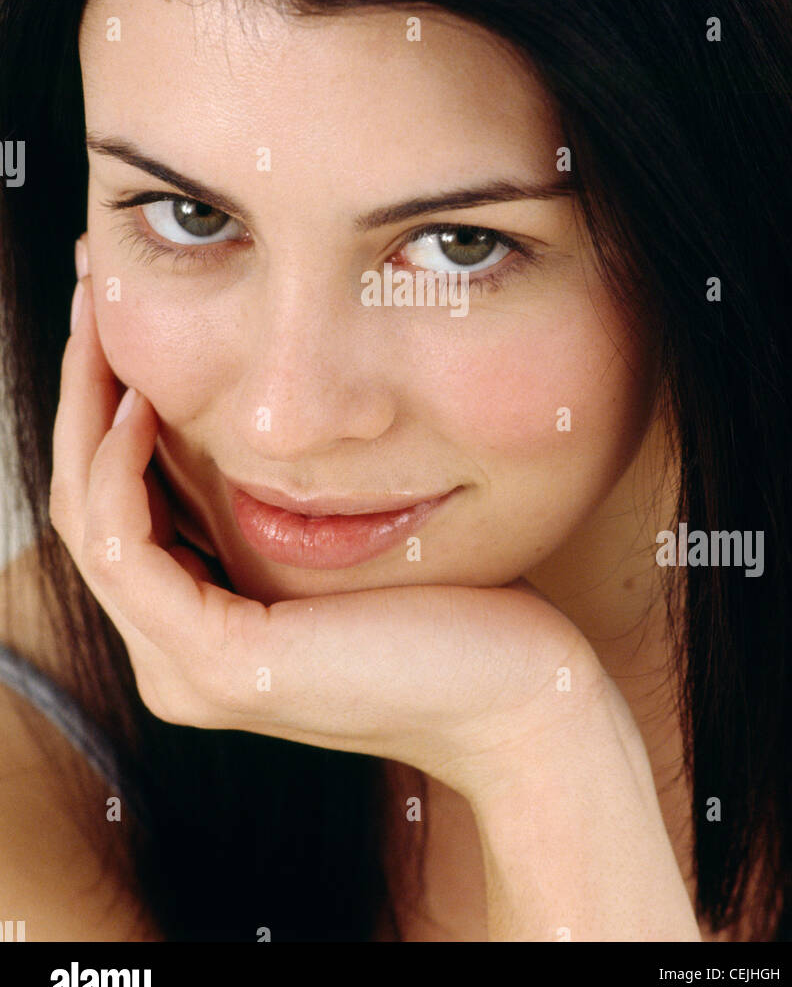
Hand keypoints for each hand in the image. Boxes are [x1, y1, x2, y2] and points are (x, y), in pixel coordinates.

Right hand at [51, 265, 624, 804]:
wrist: (516, 695)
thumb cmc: (456, 608)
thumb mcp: (345, 533)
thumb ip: (283, 494)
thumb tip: (253, 401)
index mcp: (201, 632)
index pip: (116, 511)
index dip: (101, 408)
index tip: (109, 315)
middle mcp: (176, 658)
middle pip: (85, 506)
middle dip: (80, 391)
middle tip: (84, 291)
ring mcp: (189, 669)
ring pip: (88, 521)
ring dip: (83, 412)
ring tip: (94, 321)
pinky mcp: (219, 662)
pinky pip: (124, 548)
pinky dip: (117, 470)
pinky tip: (139, 401)